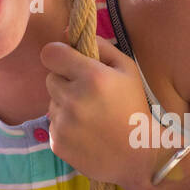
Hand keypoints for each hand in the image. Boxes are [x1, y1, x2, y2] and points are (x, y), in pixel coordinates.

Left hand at [41, 28, 167, 189]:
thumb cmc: (134, 107)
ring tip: (91, 116)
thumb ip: (100, 46)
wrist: (139, 156)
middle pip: (50, 78)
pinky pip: (53, 124)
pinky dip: (66, 126)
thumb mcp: (127, 70)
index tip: (68, 61)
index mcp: (92, 77)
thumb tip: (67, 33)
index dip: (58, 55)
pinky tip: (87, 132)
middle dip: (65, 82)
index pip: (50, 53)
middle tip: (88, 94)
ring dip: (65, 104)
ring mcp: (63, 123)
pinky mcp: (57, 142)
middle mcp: (73, 99)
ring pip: (51, 102)